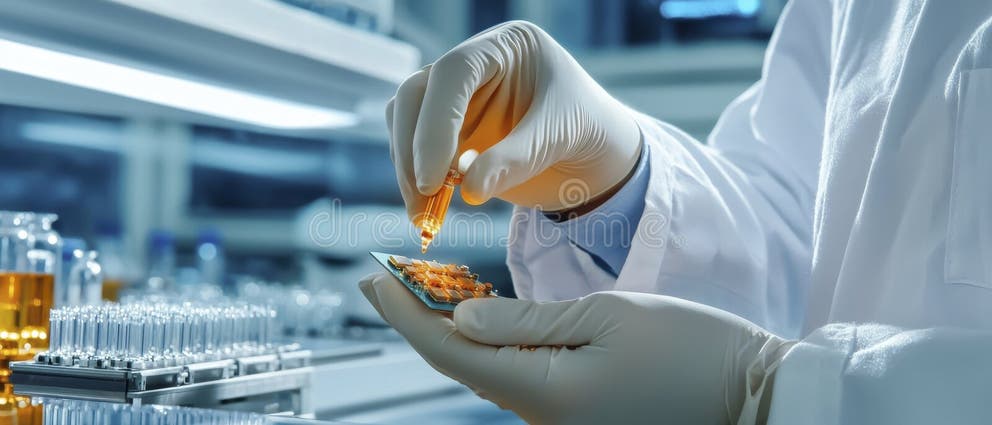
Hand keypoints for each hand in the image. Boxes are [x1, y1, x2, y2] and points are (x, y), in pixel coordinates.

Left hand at [359, 272, 794, 424]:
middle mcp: (542, 419)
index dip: (404, 315)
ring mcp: (558, 423)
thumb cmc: (690, 350)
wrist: (752, 397)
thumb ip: (527, 322)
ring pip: (485, 373)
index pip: (449, 353)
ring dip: (451, 332)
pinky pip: (516, 379)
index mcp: (545, 393)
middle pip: (460, 366)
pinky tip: (479, 317)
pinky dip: (489, 346)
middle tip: (386, 279)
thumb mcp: (608, 317)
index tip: (371, 279)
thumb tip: (461, 319)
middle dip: (418, 320)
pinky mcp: (576, 416)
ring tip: (425, 290)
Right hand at [385, 20, 640, 220]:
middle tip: (423, 197)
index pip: (453, 73)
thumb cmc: (586, 131)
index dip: (436, 124)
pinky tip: (430, 209)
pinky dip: (416, 181)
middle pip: (416, 95)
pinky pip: (414, 151)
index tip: (433, 177)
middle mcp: (472, 66)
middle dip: (413, 149)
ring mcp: (454, 99)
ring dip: (408, 169)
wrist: (594, 155)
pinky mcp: (446, 132)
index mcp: (505, 46)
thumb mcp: (560, 138)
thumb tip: (467, 191)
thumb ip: (516, 160)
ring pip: (404, 122)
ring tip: (426, 213)